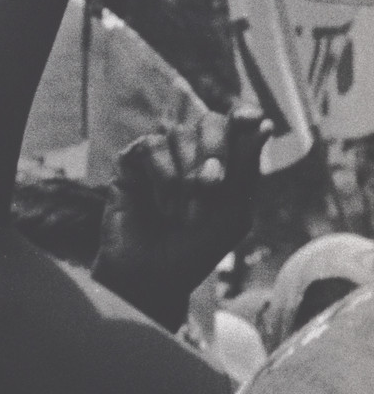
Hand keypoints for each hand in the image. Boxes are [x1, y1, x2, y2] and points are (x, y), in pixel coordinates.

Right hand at [94, 108, 264, 327]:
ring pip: (178, 133)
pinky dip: (161, 176)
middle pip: (209, 122)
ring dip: (186, 175)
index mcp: (224, 164)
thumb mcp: (234, 211)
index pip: (236, 125)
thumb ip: (246, 168)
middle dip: (215, 151)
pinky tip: (160, 203)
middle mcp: (192, 155)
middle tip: (211, 184)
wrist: (151, 275)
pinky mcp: (130, 163)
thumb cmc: (195, 250)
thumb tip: (263, 122)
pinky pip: (150, 146)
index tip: (251, 119)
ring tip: (181, 213)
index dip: (243, 117)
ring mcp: (160, 158)